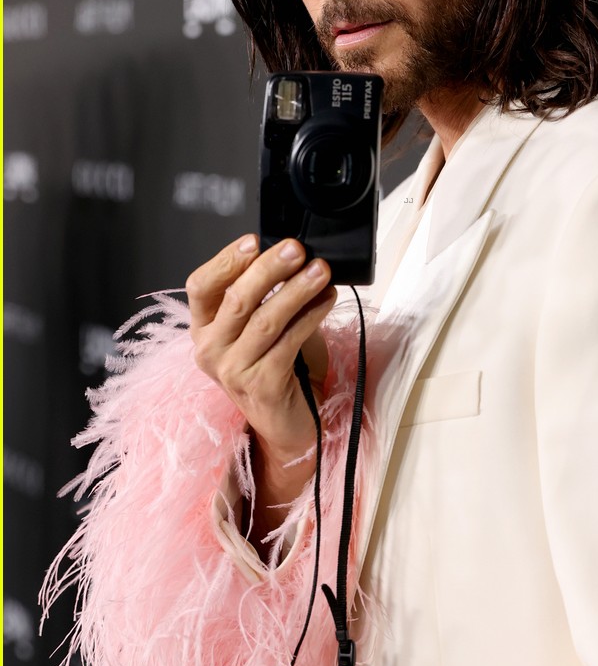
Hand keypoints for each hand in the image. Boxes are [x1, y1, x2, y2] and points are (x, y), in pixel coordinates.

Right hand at [186, 234, 336, 524]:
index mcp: (204, 329)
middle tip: (297, 248)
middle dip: (269, 268)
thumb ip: (265, 294)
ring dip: (297, 290)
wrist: (287, 425)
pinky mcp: (261, 386)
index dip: (226, 260)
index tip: (255, 240)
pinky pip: (289, 341)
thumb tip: (292, 253)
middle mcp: (210, 350)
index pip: (201, 286)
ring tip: (322, 270)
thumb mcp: (261, 326)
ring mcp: (233, 371)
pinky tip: (328, 299)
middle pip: (236, 299)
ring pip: (265, 319)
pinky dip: (312, 316)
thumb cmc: (277, 365)